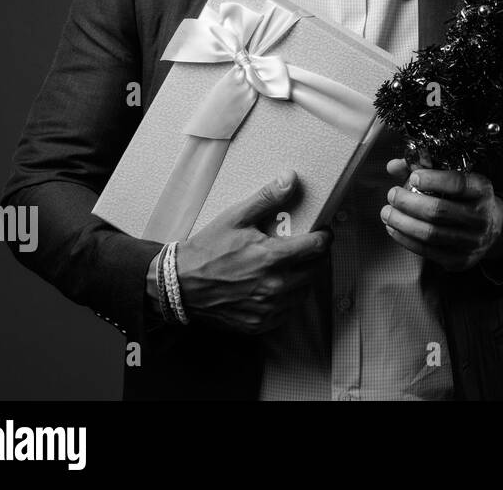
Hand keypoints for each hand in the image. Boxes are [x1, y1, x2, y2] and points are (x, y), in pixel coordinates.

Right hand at [170, 171, 331, 334]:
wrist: (179, 285)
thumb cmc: (207, 250)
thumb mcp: (236, 217)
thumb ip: (267, 198)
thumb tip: (291, 179)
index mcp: (272, 258)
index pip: (317, 247)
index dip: (323, 237)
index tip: (321, 232)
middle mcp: (274, 286)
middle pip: (315, 270)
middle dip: (314, 257)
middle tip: (304, 248)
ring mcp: (268, 308)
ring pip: (303, 292)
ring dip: (302, 278)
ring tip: (288, 266)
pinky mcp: (260, 323)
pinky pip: (287, 312)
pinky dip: (286, 299)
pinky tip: (275, 286)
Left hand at [382, 153, 502, 271]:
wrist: (492, 228)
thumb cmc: (466, 198)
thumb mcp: (455, 179)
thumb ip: (424, 169)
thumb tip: (393, 166)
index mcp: (482, 191)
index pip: (458, 184)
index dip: (432, 179)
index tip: (413, 176)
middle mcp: (480, 217)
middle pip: (438, 211)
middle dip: (408, 202)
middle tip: (392, 195)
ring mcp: (471, 242)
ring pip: (430, 234)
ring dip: (402, 223)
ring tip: (387, 213)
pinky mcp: (460, 260)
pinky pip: (427, 251)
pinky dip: (405, 239)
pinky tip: (394, 229)